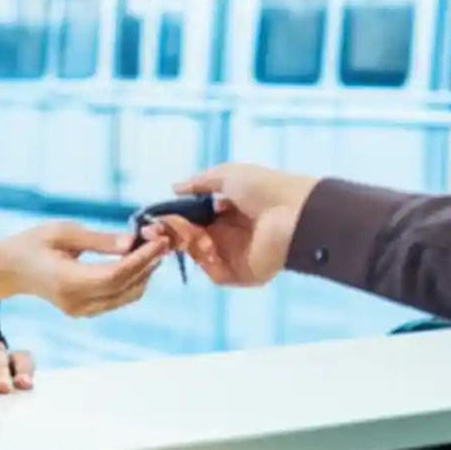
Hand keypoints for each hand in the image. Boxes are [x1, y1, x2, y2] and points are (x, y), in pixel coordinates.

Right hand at [0, 221, 168, 316]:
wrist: (11, 269)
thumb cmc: (34, 243)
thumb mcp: (63, 231)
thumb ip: (99, 240)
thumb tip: (132, 242)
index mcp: (68, 282)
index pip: (116, 275)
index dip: (141, 259)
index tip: (159, 240)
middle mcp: (77, 302)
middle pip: (126, 287)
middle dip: (149, 264)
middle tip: (164, 240)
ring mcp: (81, 311)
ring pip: (126, 296)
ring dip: (145, 274)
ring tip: (154, 248)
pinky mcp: (85, 311)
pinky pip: (118, 298)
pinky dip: (133, 281)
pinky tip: (139, 261)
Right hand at [142, 163, 318, 285]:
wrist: (294, 212)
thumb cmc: (265, 188)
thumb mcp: (228, 175)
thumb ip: (200, 183)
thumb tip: (175, 187)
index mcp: (227, 211)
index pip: (192, 219)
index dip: (174, 219)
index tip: (156, 219)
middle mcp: (230, 234)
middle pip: (191, 239)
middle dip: (174, 233)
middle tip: (161, 229)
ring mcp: (236, 255)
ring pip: (199, 256)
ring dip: (191, 244)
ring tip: (195, 233)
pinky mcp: (243, 274)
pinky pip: (215, 273)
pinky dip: (207, 262)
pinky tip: (209, 247)